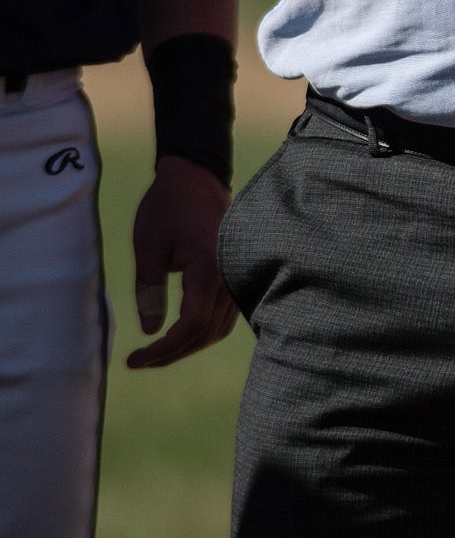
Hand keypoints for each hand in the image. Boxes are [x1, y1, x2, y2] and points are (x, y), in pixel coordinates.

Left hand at [125, 156, 235, 368]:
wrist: (198, 176)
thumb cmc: (169, 206)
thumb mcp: (148, 244)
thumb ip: (149, 289)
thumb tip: (152, 331)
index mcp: (209, 268)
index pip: (191, 326)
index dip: (164, 351)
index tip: (134, 360)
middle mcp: (231, 276)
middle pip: (207, 334)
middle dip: (173, 353)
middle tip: (140, 360)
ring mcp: (238, 276)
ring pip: (218, 328)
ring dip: (188, 345)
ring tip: (156, 350)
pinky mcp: (237, 274)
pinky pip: (225, 315)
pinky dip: (202, 331)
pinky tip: (179, 332)